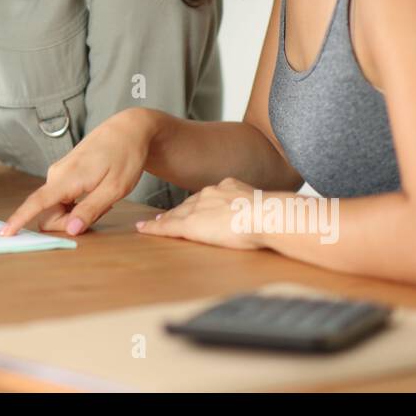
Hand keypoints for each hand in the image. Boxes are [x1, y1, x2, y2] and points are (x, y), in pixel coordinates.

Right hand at [0, 108, 154, 236]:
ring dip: (77, 213)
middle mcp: (56, 175)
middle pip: (49, 214)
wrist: (128, 130)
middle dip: (70, 222)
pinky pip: (62, 199)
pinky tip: (96, 193)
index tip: (4, 234)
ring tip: (103, 198)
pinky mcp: (64, 173)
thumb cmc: (125, 156)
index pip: (37, 203)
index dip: (19, 220)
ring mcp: (59, 173)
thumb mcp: (115, 188)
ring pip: (57, 207)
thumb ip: (91, 210)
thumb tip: (71, 230)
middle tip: (102, 210)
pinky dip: (77, 204)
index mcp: (67, 178)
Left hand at [135, 177, 264, 249]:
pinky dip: (154, 228)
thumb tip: (265, 213)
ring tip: (152, 224)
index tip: (192, 208)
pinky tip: (143, 229)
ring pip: (176, 214)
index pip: (206, 196)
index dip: (196, 204)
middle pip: (188, 204)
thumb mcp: (263, 205)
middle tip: (165, 217)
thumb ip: (255, 206)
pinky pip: (167, 226)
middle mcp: (210, 193)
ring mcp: (198, 208)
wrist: (265, 215)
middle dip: (178, 211)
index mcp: (228, 187)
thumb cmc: (272, 215)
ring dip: (165, 219)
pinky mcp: (190, 224)